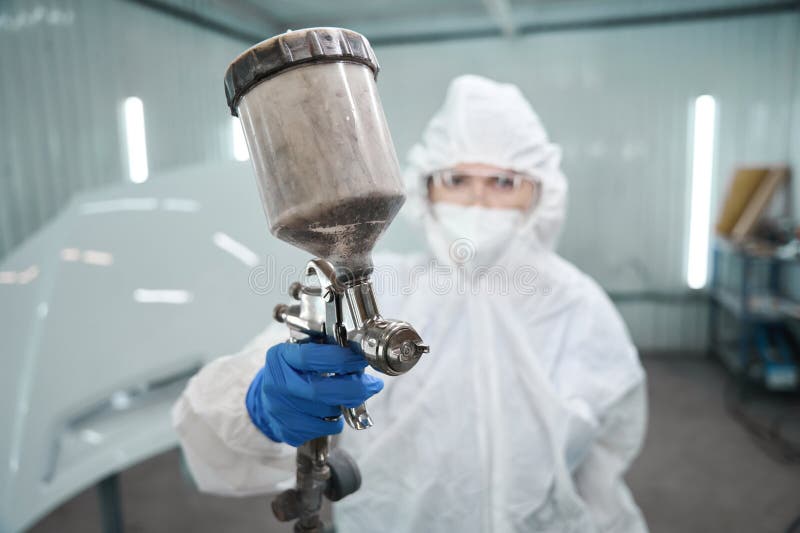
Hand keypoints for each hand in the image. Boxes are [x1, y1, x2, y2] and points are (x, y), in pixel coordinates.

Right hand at [246, 342, 383, 445]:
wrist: (268, 398)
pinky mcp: (287, 431)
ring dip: (343, 405)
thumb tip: (361, 353)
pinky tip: (330, 412)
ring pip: (324, 413)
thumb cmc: (292, 370)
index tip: (361, 360)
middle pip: (320, 391)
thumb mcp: (300, 350)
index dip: (341, 359)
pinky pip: (322, 429)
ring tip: (346, 397)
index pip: (311, 357)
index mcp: (280, 358)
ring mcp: (279, 411)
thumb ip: (326, 349)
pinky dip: (333, 422)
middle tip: (372, 385)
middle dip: (353, 389)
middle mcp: (276, 385)